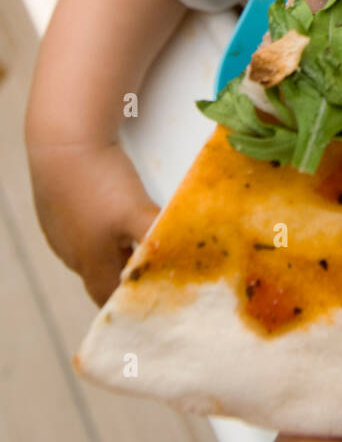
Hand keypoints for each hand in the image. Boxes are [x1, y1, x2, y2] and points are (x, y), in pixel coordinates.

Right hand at [28, 140, 158, 306]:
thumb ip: (158, 237)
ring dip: (111, 251)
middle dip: (124, 275)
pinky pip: (79, 229)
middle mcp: (71, 254)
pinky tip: (108, 211)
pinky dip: (97, 229)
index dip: (130, 300)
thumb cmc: (100, 181)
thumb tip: (187, 252)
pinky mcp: (55, 209)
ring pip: (89, 252)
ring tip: (132, 239)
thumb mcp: (136, 211)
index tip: (151, 297)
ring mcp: (59, 232)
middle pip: (100, 276)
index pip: (109, 298)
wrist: (63, 141)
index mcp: (91, 263)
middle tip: (149, 267)